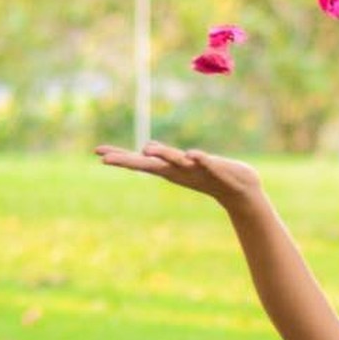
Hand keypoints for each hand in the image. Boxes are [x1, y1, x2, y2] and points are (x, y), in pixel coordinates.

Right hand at [94, 141, 261, 206]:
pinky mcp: (217, 170)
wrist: (240, 191)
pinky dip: (200, 159)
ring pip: (177, 161)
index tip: (98, 153)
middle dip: (129, 161)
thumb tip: (144, 149)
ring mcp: (197, 170)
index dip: (119, 157)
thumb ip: (165, 157)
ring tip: (147, 148)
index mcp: (169, 168)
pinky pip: (208, 163)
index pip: (139, 162)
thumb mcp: (182, 165)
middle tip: (107, 159)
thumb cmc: (209, 175)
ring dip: (164, 155)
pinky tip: (192, 154)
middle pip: (150, 165)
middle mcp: (179, 170)